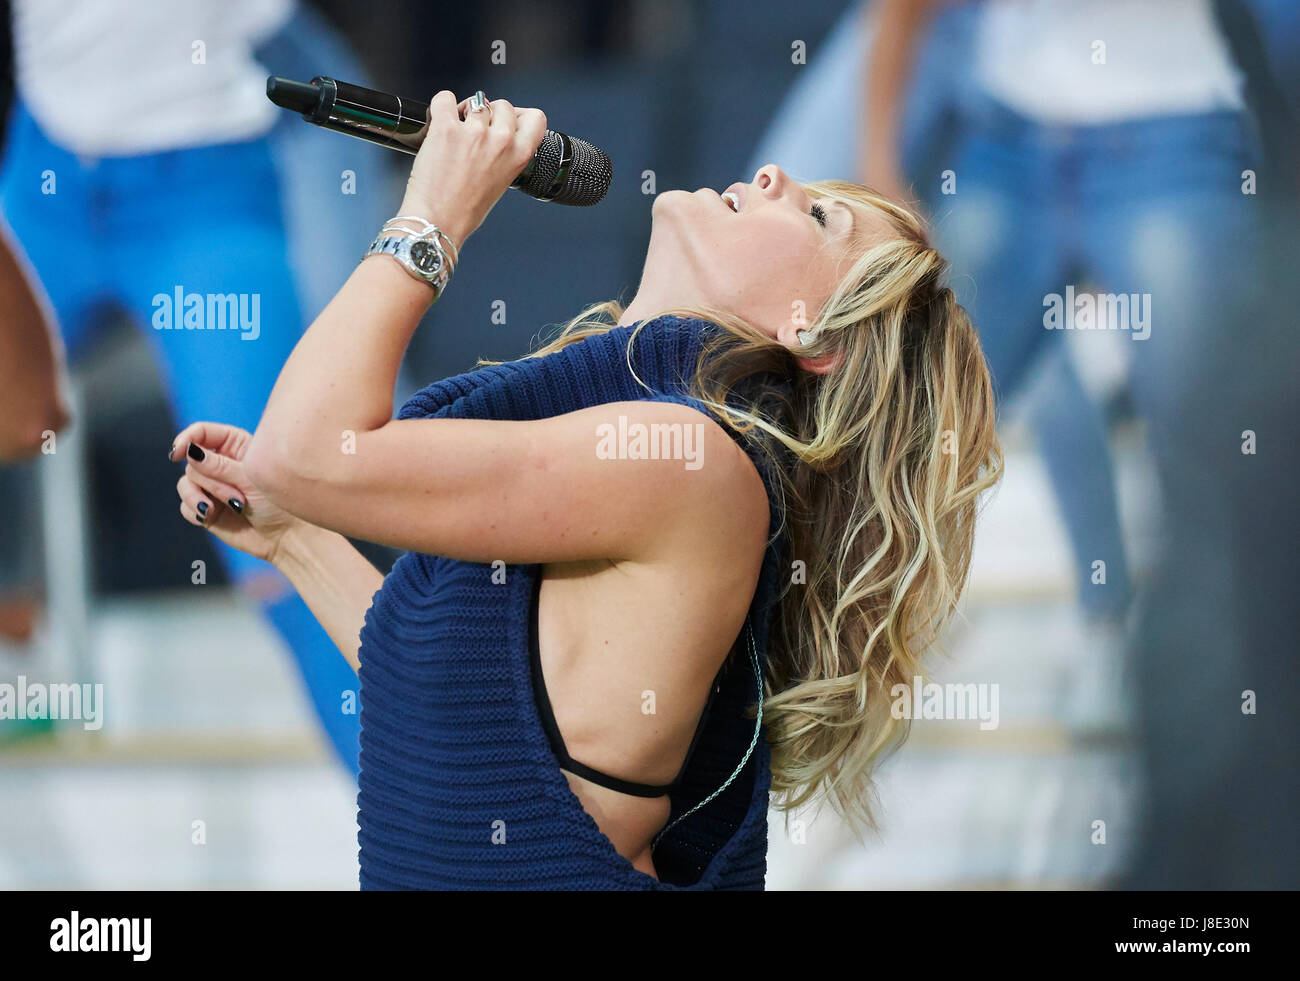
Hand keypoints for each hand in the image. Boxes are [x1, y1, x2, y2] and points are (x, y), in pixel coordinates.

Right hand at [169, 422, 303, 563]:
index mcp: (235, 445)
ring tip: (230, 508)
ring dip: (202, 498)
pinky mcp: (205, 508)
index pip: (202, 433)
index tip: (179, 452)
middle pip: (192, 463)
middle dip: (212, 483)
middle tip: (237, 499)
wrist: (286, 536)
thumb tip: (190, 452)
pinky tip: (212, 517)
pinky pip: (185, 506)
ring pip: (184, 484)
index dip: (186, 439)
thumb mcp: (251, 480)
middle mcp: (219, 463)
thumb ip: (219, 466)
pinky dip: (196, 512)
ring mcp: (211, 487)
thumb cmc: (278, 502)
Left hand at [398, 91, 547, 247]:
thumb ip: (506, 154)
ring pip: (477, 101)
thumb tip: (499, 130)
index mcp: (519, 156)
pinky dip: (442, 105)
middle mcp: (500, 141)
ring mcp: (474, 133)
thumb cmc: (465, 210)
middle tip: (477, 131)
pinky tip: (440, 120)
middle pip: (503, 105)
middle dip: (490, 114)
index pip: (536, 118)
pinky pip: (445, 99)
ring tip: (456, 129)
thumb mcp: (501, 182)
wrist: (437, 222)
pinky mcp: (446, 129)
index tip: (508, 120)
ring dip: (466, 111)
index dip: (520, 115)